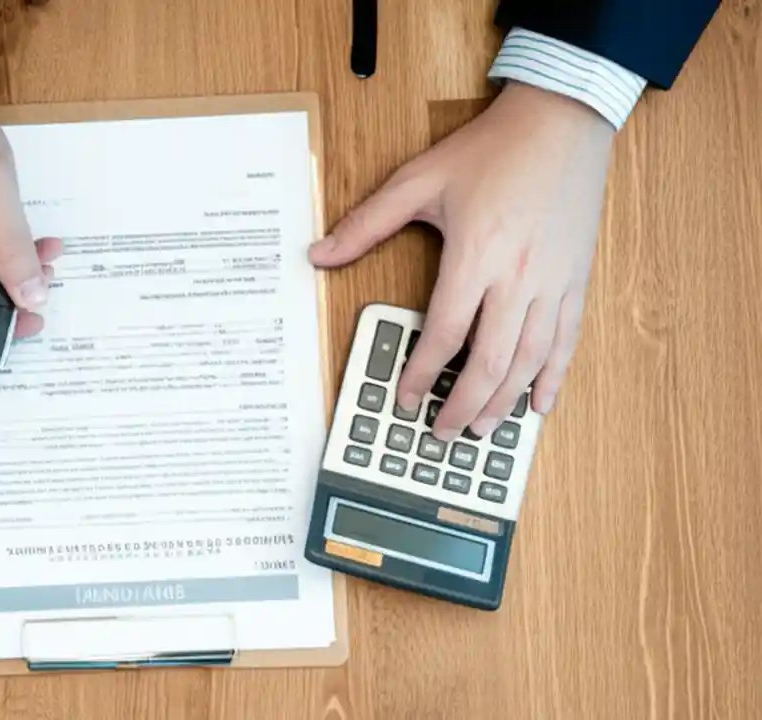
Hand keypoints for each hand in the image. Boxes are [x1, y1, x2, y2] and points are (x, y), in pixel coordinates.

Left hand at [309, 81, 614, 439]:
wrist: (562, 120)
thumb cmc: (490, 150)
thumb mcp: (417, 180)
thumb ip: (366, 223)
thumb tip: (318, 253)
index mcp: (476, 254)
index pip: (445, 332)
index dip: (423, 372)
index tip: (406, 398)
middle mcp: (518, 276)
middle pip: (491, 360)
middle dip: (463, 404)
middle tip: (442, 432)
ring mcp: (553, 282)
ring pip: (531, 360)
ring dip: (505, 402)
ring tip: (482, 430)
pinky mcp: (577, 279)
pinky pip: (567, 341)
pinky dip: (553, 377)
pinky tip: (540, 404)